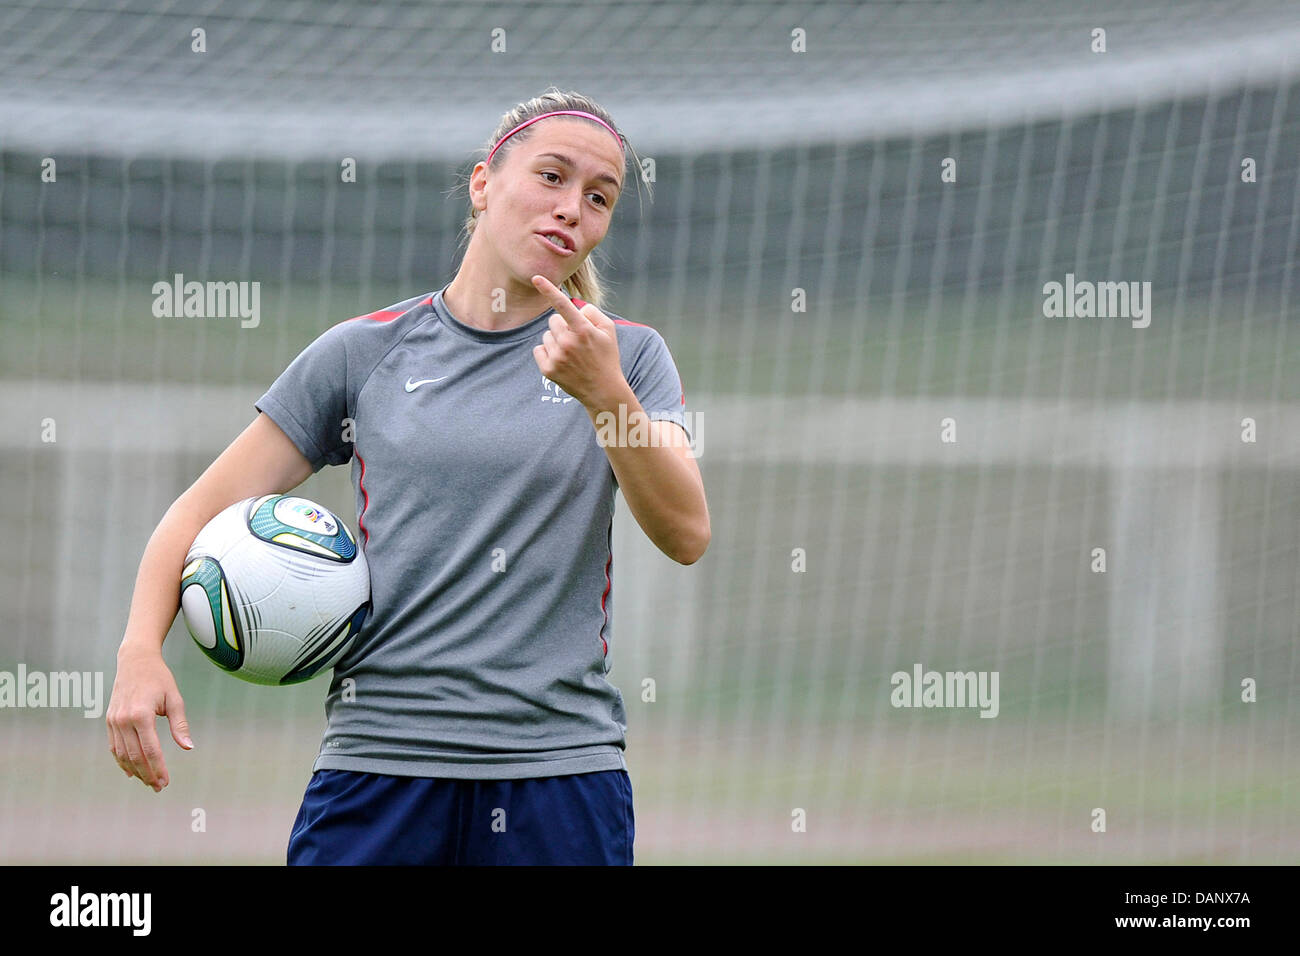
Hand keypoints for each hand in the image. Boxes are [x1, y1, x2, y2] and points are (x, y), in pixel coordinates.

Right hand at [106, 648, 192, 791]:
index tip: (165, 781)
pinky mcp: (109, 720)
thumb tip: (188, 747)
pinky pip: (114, 746)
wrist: (135, 661)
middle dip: (147, 774)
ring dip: (135, 771)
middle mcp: (124, 720)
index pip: (150, 750)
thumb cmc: (159, 679)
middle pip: (135, 756)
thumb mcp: (174, 699)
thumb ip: (180, 725)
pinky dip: (121, 761)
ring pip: (122, 754)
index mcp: (141, 715)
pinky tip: (131, 771)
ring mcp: (113, 721)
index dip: (158, 768)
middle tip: (158, 787)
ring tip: (148, 782)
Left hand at [530, 274, 624, 409]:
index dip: (549, 289)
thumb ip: (593, 313)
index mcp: (583, 330)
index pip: (563, 305)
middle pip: (553, 321)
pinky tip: (562, 361)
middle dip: (562, 326)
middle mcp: (568, 342)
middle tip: (576, 340)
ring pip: (546, 335)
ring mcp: (557, 357)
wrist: (603, 390)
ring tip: (571, 353)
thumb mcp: (609, 331)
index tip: (536, 277)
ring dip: (556, 340)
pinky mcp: (548, 369)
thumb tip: (576, 308)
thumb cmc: (607, 357)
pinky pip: (539, 349)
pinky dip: (548, 352)